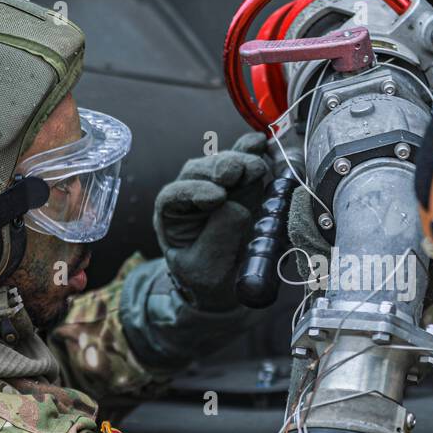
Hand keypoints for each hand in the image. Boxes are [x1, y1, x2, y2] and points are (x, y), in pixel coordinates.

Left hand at [153, 133, 269, 311]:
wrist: (230, 288)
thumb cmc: (210, 281)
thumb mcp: (207, 270)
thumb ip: (217, 239)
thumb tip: (236, 206)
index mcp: (172, 216)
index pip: (173, 196)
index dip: (194, 191)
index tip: (217, 197)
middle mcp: (192, 195)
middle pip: (197, 172)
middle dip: (216, 169)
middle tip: (234, 173)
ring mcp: (218, 186)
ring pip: (220, 164)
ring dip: (238, 161)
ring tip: (256, 168)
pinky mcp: (242, 184)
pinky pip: (243, 161)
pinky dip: (251, 150)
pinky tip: (260, 144)